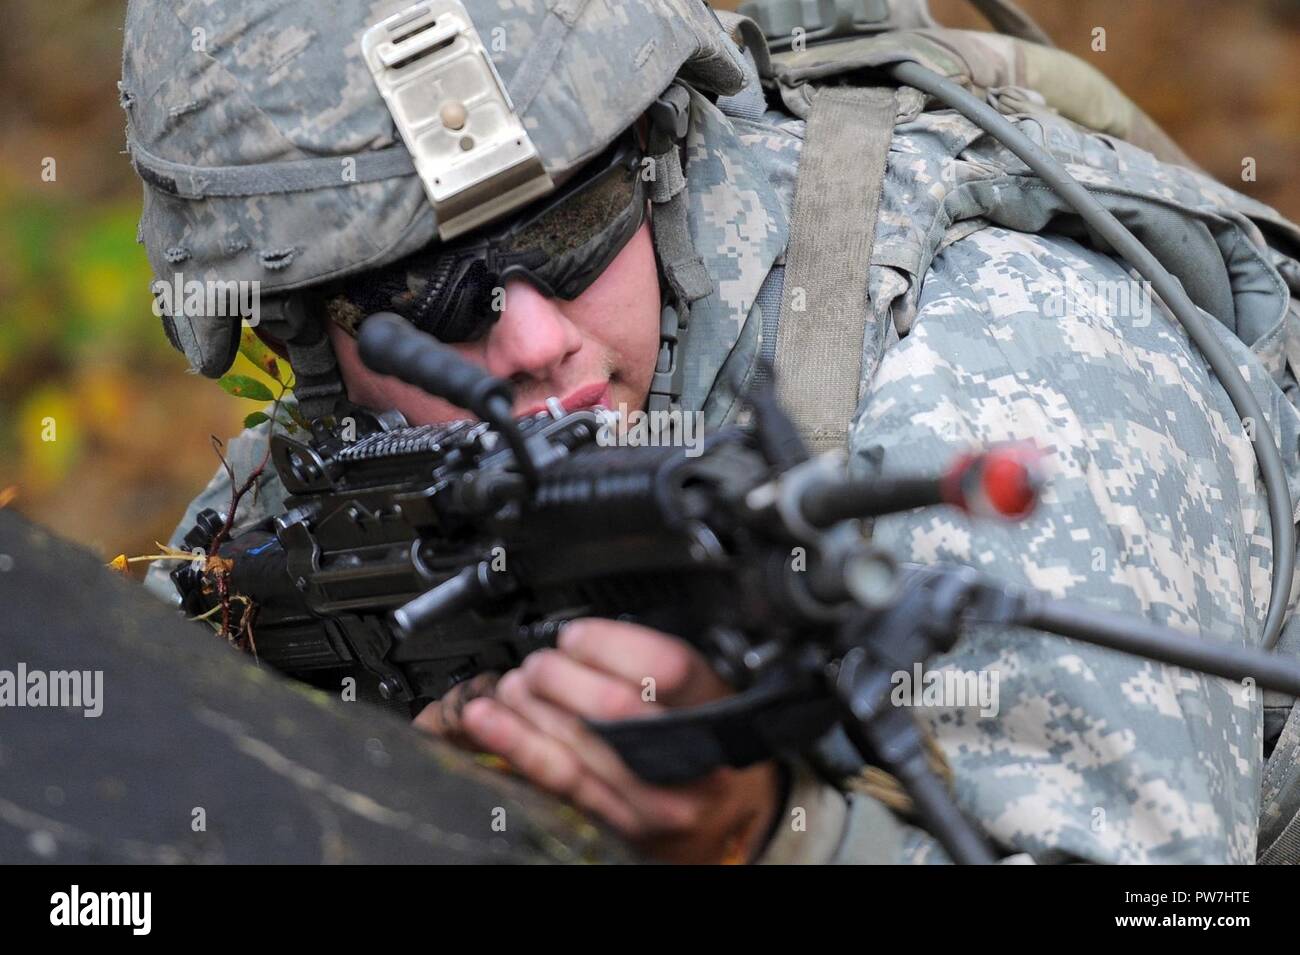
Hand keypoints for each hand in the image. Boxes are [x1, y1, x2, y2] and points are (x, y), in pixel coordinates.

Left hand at [413, 619, 782, 863]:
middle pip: (613, 709)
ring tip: (512, 686)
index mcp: (715, 705)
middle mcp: (692, 758)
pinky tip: (490, 721)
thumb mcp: (701, 687)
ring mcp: (656, 798)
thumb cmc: (705, 735)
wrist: (723, 813)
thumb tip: (579, 636)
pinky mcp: (621, 822)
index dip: (607, 645)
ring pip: (578, 744)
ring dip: (530, 706)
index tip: (575, 636)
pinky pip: (561, 779)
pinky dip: (518, 743)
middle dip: (558, 677)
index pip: (666, 667)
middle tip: (540, 664)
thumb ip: (650, 662)